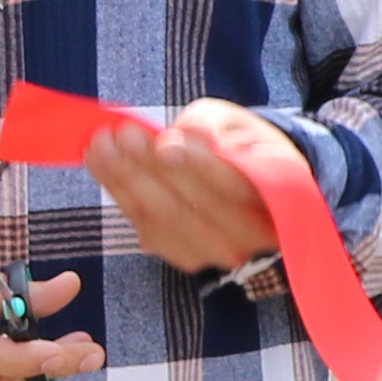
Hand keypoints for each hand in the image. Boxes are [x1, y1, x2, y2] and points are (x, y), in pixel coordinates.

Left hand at [80, 98, 289, 277]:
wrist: (252, 185)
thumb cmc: (244, 147)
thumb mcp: (240, 124)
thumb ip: (214, 126)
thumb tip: (186, 135)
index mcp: (281, 196)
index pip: (237, 187)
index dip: (199, 167)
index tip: (165, 143)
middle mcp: (253, 236)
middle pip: (192, 207)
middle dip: (150, 169)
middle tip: (121, 135)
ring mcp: (218, 252)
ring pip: (163, 219)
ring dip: (126, 180)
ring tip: (102, 144)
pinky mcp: (185, 255)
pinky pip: (147, 227)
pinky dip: (120, 193)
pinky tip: (100, 162)